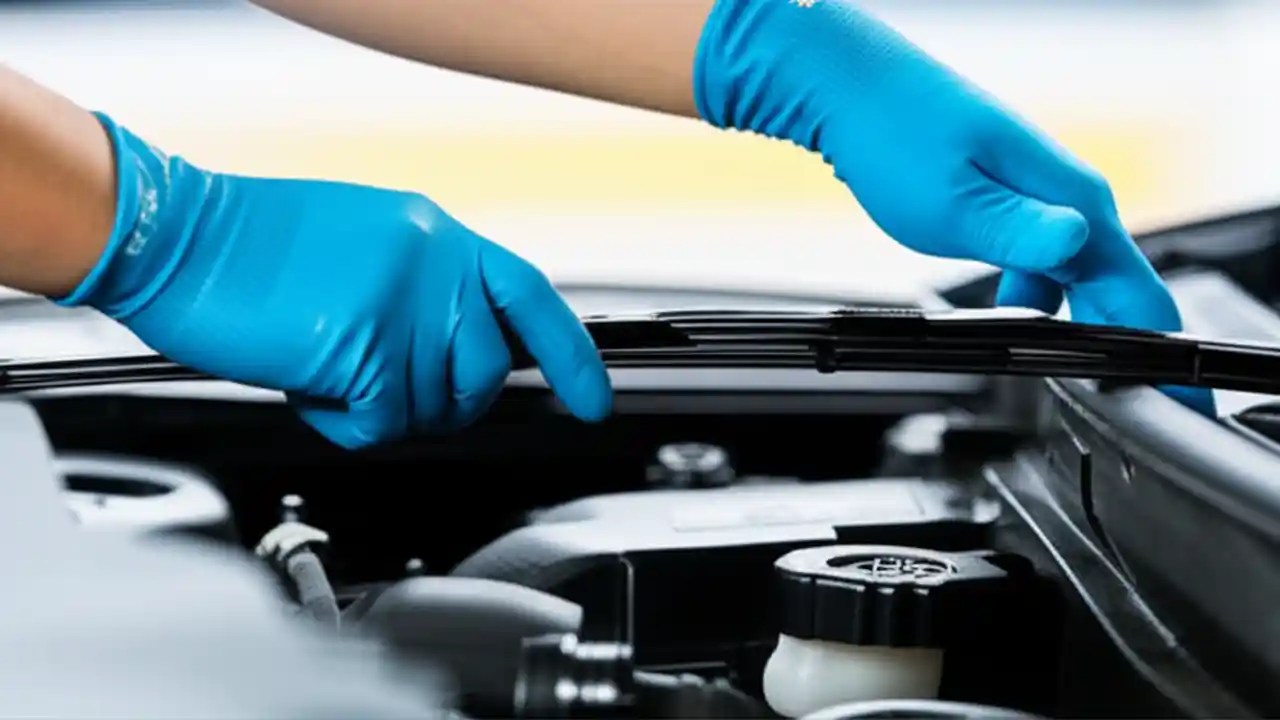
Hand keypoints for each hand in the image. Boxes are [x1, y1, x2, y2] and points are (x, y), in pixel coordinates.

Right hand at [56, 113, 612, 448]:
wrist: (177, 236)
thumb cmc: (253, 246)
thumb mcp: (368, 245)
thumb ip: (427, 288)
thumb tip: (463, 345)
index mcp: (438, 236)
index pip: (531, 296)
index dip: (570, 353)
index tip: (592, 397)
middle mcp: (434, 267)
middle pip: (484, 374)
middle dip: (442, 401)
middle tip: (382, 385)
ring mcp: (404, 307)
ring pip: (431, 408)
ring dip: (377, 407)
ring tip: (326, 363)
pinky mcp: (366, 349)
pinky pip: (378, 425)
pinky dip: (339, 421)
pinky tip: (308, 379)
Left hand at [694, 0, 1212, 413]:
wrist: (852, 95)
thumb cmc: (895, 139)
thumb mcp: (953, 205)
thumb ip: (1019, 235)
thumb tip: (1074, 247)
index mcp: (1072, 204)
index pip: (1138, 294)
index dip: (1149, 359)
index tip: (1148, 403)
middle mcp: (1070, 200)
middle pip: (1116, 292)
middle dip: (1112, 350)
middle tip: (1095, 403)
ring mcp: (1044, 199)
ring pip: (1077, 281)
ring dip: (1065, 324)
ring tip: (1034, 363)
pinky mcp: (1015, 203)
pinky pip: (1045, 264)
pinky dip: (1033, 298)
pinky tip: (1002, 313)